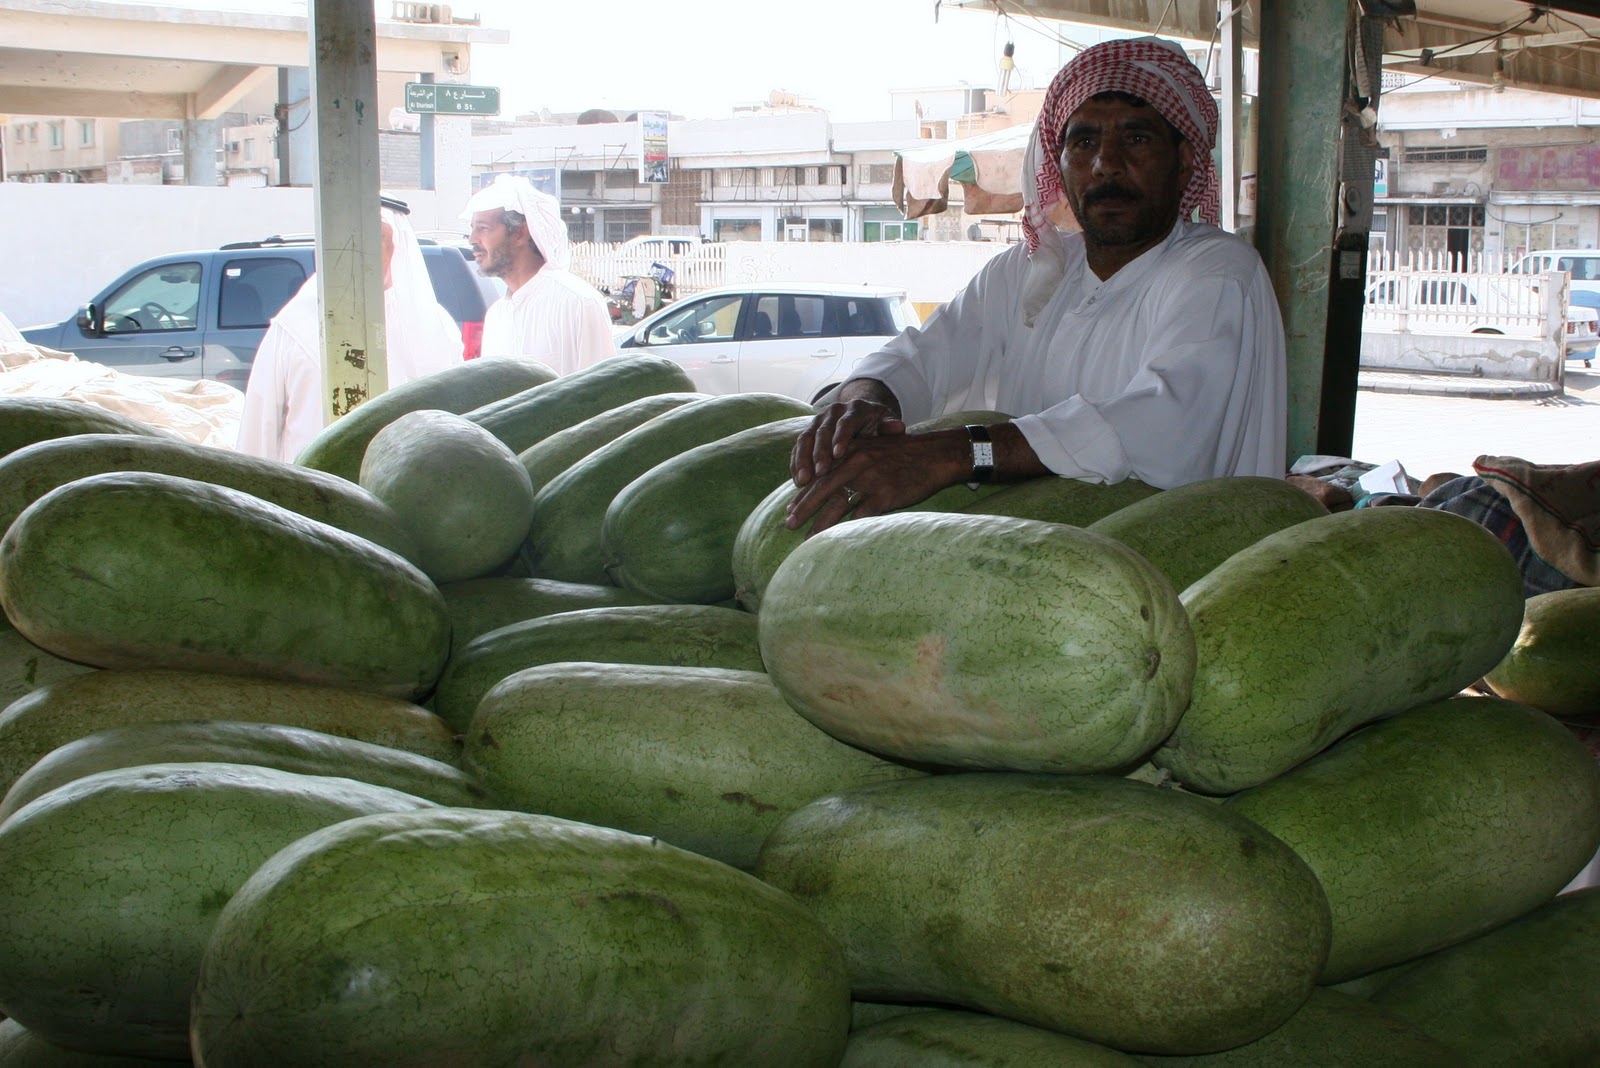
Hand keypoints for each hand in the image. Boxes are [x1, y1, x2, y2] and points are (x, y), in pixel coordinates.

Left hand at [786, 429, 968, 536]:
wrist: (935, 455)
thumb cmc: (903, 454)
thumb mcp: (873, 449)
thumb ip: (850, 462)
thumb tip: (828, 482)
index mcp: (851, 452)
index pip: (820, 473)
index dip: (804, 493)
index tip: (790, 508)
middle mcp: (857, 463)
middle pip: (822, 488)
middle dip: (803, 508)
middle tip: (788, 524)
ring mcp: (871, 479)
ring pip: (838, 504)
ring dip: (820, 524)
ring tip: (808, 539)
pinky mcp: (885, 494)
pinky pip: (862, 515)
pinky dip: (848, 529)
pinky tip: (838, 541)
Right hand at [790, 380, 904, 487]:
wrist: (863, 415)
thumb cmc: (878, 424)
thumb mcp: (887, 422)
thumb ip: (890, 426)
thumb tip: (897, 427)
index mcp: (854, 409)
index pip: (846, 422)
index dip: (841, 437)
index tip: (838, 455)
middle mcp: (833, 413)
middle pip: (822, 431)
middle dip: (819, 453)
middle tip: (819, 473)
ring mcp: (818, 422)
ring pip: (805, 439)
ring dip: (802, 460)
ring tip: (802, 481)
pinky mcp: (808, 433)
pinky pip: (797, 448)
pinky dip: (796, 464)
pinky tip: (797, 481)